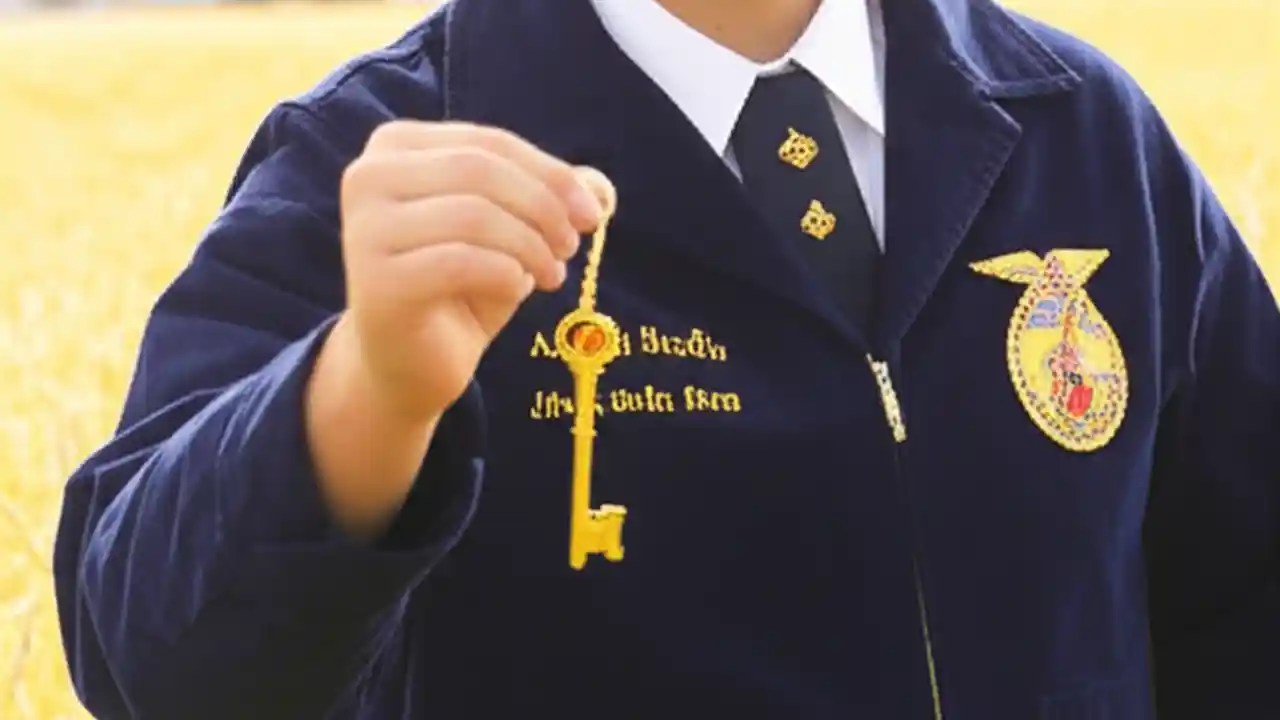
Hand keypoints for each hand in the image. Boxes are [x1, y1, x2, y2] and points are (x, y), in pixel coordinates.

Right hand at [336, 120, 612, 422]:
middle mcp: (368, 177)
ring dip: (530, 245)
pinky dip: (506, 274)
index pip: (489, 143)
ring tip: (550, 274)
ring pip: (472, 214)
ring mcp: (365, 229)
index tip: (593, 214)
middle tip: (570, 248)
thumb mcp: (509, 230)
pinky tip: (518, 289)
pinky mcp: (377, 281)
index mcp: (396, 147)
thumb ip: (548, 197)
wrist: (410, 363)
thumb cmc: (459, 287)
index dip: (551, 174)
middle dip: (542, 208)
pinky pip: (461, 262)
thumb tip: (599, 186)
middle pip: (480, 170)